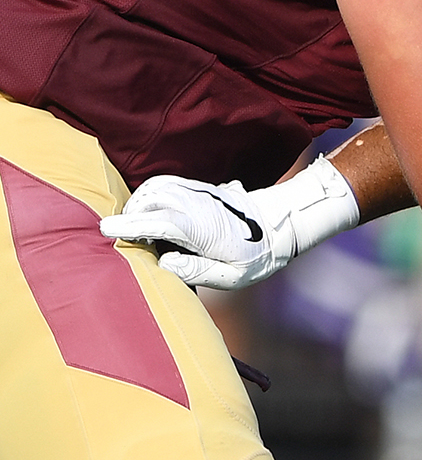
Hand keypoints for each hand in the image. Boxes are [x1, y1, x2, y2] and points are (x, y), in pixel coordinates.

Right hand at [100, 176, 288, 289]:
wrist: (277, 225)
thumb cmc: (254, 256)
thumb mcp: (232, 275)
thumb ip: (197, 270)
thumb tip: (163, 263)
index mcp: (204, 228)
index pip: (161, 222)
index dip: (132, 225)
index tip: (106, 229)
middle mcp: (198, 205)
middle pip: (151, 201)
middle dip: (131, 217)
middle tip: (130, 240)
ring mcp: (197, 193)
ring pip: (155, 188)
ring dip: (138, 205)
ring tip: (140, 229)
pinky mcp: (197, 188)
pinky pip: (163, 183)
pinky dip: (148, 194)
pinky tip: (148, 213)